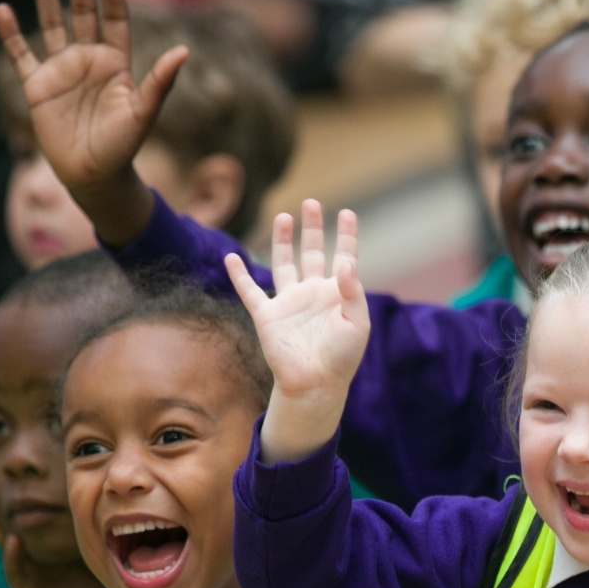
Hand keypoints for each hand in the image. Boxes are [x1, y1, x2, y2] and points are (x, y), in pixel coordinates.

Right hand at [0, 0, 185, 241]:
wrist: (93, 176)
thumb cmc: (123, 147)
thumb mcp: (144, 113)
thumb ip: (160, 82)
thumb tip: (184, 51)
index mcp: (116, 63)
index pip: (114, 19)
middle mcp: (88, 60)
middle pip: (83, 11)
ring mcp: (61, 70)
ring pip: (52, 23)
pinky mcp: (37, 86)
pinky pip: (21, 55)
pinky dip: (11, 35)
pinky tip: (2, 10)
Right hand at [0, 479, 87, 587]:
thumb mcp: (91, 559)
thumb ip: (92, 536)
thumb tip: (110, 505)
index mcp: (43, 548)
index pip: (30, 517)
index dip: (20, 496)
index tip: (14, 473)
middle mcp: (30, 558)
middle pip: (11, 525)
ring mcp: (25, 574)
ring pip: (6, 543)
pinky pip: (16, 571)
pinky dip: (14, 556)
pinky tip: (13, 539)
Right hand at [227, 200, 367, 462]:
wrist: (315, 384)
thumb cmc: (341, 357)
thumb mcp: (357, 323)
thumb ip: (352, 292)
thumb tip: (344, 264)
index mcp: (337, 294)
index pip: (344, 257)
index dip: (346, 236)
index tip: (347, 213)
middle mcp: (312, 293)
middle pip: (311, 253)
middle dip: (312, 229)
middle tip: (312, 203)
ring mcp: (289, 302)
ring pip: (284, 264)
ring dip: (283, 241)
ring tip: (284, 217)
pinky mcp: (268, 315)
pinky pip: (250, 291)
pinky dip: (239, 275)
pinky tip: (231, 257)